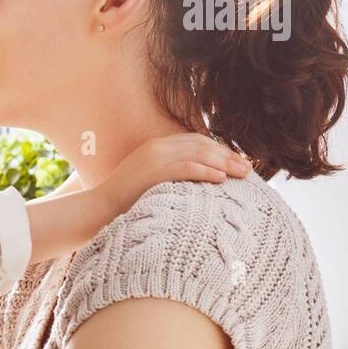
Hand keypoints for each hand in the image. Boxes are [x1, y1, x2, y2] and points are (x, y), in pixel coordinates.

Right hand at [102, 133, 249, 214]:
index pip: (196, 141)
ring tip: (243, 173)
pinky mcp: (153, 171)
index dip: (220, 149)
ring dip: (224, 163)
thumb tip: (197, 180)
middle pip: (201, 145)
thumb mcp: (150, 180)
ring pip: (198, 153)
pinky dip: (206, 171)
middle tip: (249, 168)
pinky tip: (221, 179)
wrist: (99, 208)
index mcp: (156, 146)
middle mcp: (157, 147)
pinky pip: (186, 167)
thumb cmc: (125, 201)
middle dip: (228, 155)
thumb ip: (171, 173)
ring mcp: (154, 158)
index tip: (237, 162)